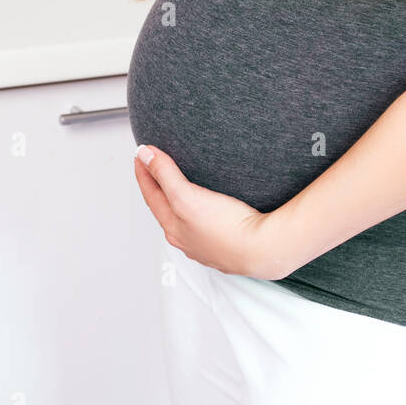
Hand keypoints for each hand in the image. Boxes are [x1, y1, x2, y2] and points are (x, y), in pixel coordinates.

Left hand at [133, 145, 284, 279]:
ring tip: (179, 187)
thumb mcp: (187, 197)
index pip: (151, 196)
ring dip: (178, 201)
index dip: (144, 172)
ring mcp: (207, 244)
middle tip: (154, 168)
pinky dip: (199, 212)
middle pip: (166, 209)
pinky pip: (205, 225)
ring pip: (185, 219)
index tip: (141, 155)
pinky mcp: (226, 244)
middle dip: (158, 187)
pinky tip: (210, 210)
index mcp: (174, 228)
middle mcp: (187, 239)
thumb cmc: (228, 229)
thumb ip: (165, 175)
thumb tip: (144, 155)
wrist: (264, 250)